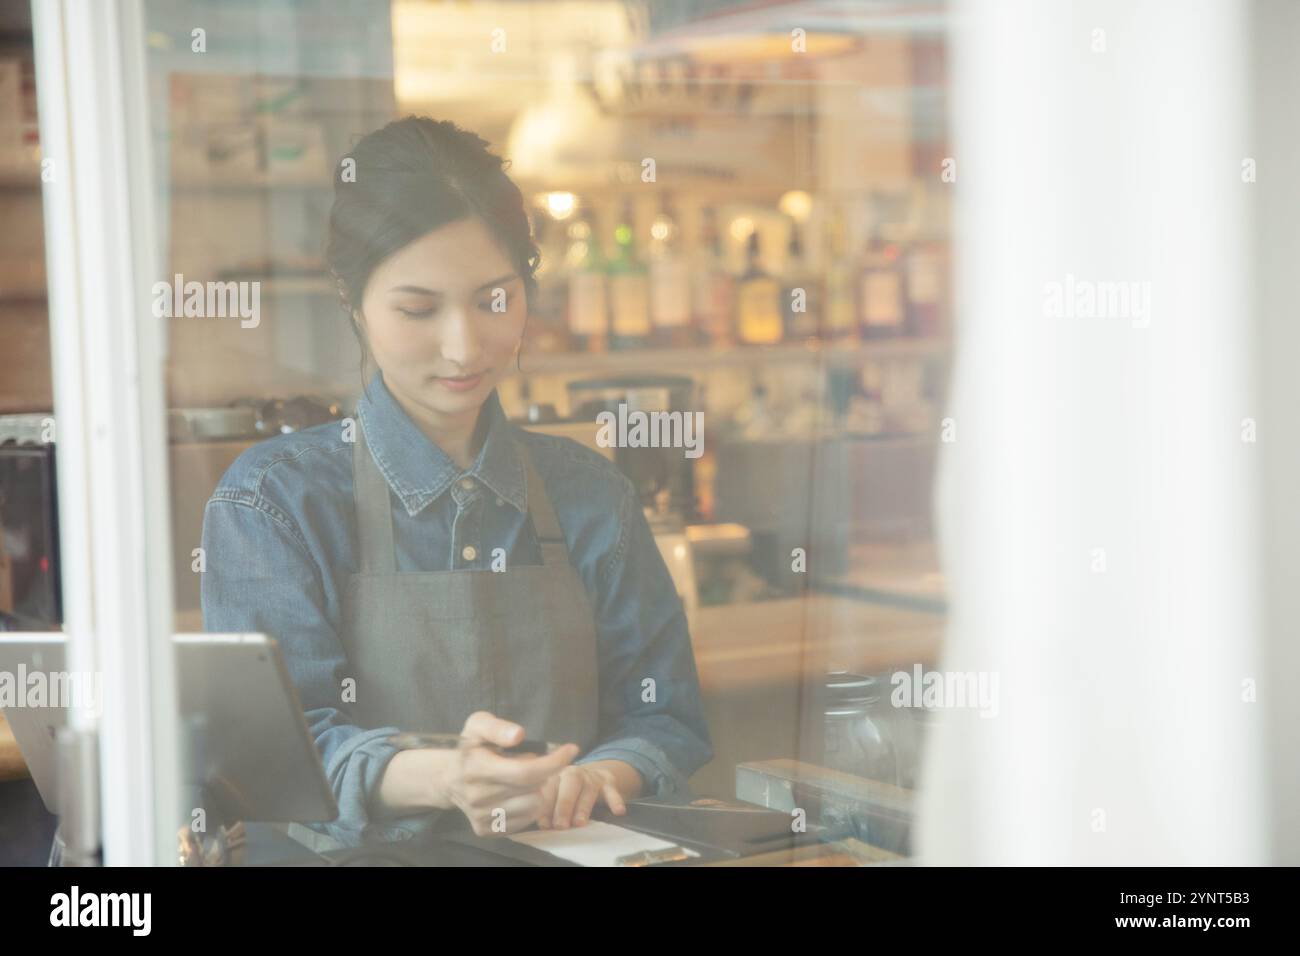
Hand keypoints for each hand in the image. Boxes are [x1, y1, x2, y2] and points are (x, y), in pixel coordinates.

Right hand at [442, 711, 578, 835]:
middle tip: (532, 761)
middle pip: (533, 789)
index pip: (526, 772)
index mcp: (476, 768)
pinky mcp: (486, 830)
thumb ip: (498, 727)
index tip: (571, 750)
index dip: (554, 762)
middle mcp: (477, 797)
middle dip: (543, 772)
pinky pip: (525, 821)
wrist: (448, 778)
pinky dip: (529, 805)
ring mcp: (481, 817)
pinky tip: (518, 794)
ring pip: (533, 807)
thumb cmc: (470, 747)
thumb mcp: (478, 724)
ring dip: (538, 790)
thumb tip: (518, 735)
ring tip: (523, 779)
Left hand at [536, 760, 632, 829]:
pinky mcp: (608, 782)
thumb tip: (543, 825)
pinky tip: (618, 811)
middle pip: (569, 783)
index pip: (549, 788)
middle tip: (560, 825)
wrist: (593, 776)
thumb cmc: (568, 793)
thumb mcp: (556, 795)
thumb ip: (550, 807)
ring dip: (583, 806)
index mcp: (556, 776)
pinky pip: (612, 790)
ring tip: (579, 823)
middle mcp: (573, 773)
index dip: (546, 805)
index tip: (544, 824)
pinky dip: (615, 800)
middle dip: (563, 805)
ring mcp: (592, 777)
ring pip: (589, 788)